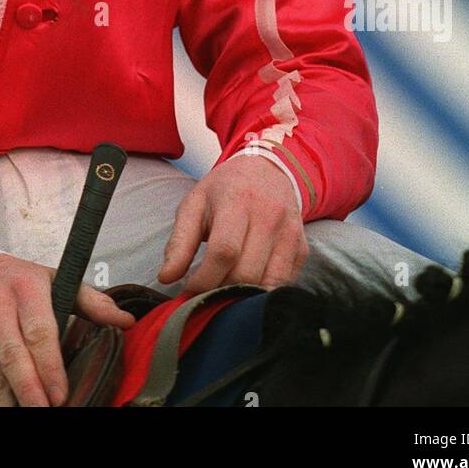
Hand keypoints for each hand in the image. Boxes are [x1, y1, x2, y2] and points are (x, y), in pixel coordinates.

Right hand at [0, 253, 135, 406]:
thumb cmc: (16, 279)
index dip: (50, 367)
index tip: (62, 394)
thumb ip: (91, 301)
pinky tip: (9, 406)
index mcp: (25, 288)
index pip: (38, 331)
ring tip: (26, 413)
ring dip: (10, 402)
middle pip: (13, 357)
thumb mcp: (54, 279)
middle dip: (31, 391)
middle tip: (46, 410)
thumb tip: (125, 321)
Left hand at [157, 155, 307, 295]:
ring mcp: (290, 234)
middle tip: (206, 292)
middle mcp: (269, 217)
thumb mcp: (195, 204)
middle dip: (222, 290)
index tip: (189, 289)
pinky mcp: (302, 248)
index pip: (224, 251)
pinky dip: (263, 292)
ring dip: (244, 297)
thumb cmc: (225, 190)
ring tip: (225, 290)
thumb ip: (179, 242)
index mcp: (238, 201)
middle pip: (246, 273)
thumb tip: (166, 278)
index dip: (204, 279)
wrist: (266, 170)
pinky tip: (247, 284)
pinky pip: (284, 284)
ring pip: (268, 284)